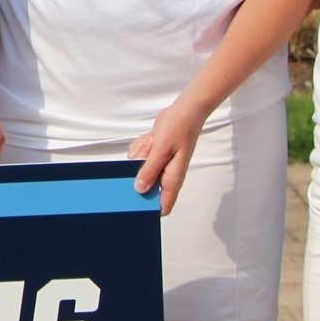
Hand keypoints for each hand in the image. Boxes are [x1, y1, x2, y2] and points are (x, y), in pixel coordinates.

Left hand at [127, 99, 205, 215]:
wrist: (185, 110)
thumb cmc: (180, 128)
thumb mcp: (161, 149)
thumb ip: (150, 170)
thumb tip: (139, 189)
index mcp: (172, 179)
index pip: (163, 206)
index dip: (150, 210)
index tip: (135, 207)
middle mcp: (166, 175)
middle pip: (145, 187)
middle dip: (138, 174)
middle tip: (144, 157)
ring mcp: (159, 165)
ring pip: (138, 168)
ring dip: (140, 155)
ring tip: (152, 143)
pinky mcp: (153, 155)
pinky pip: (138, 155)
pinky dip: (141, 146)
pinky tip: (150, 138)